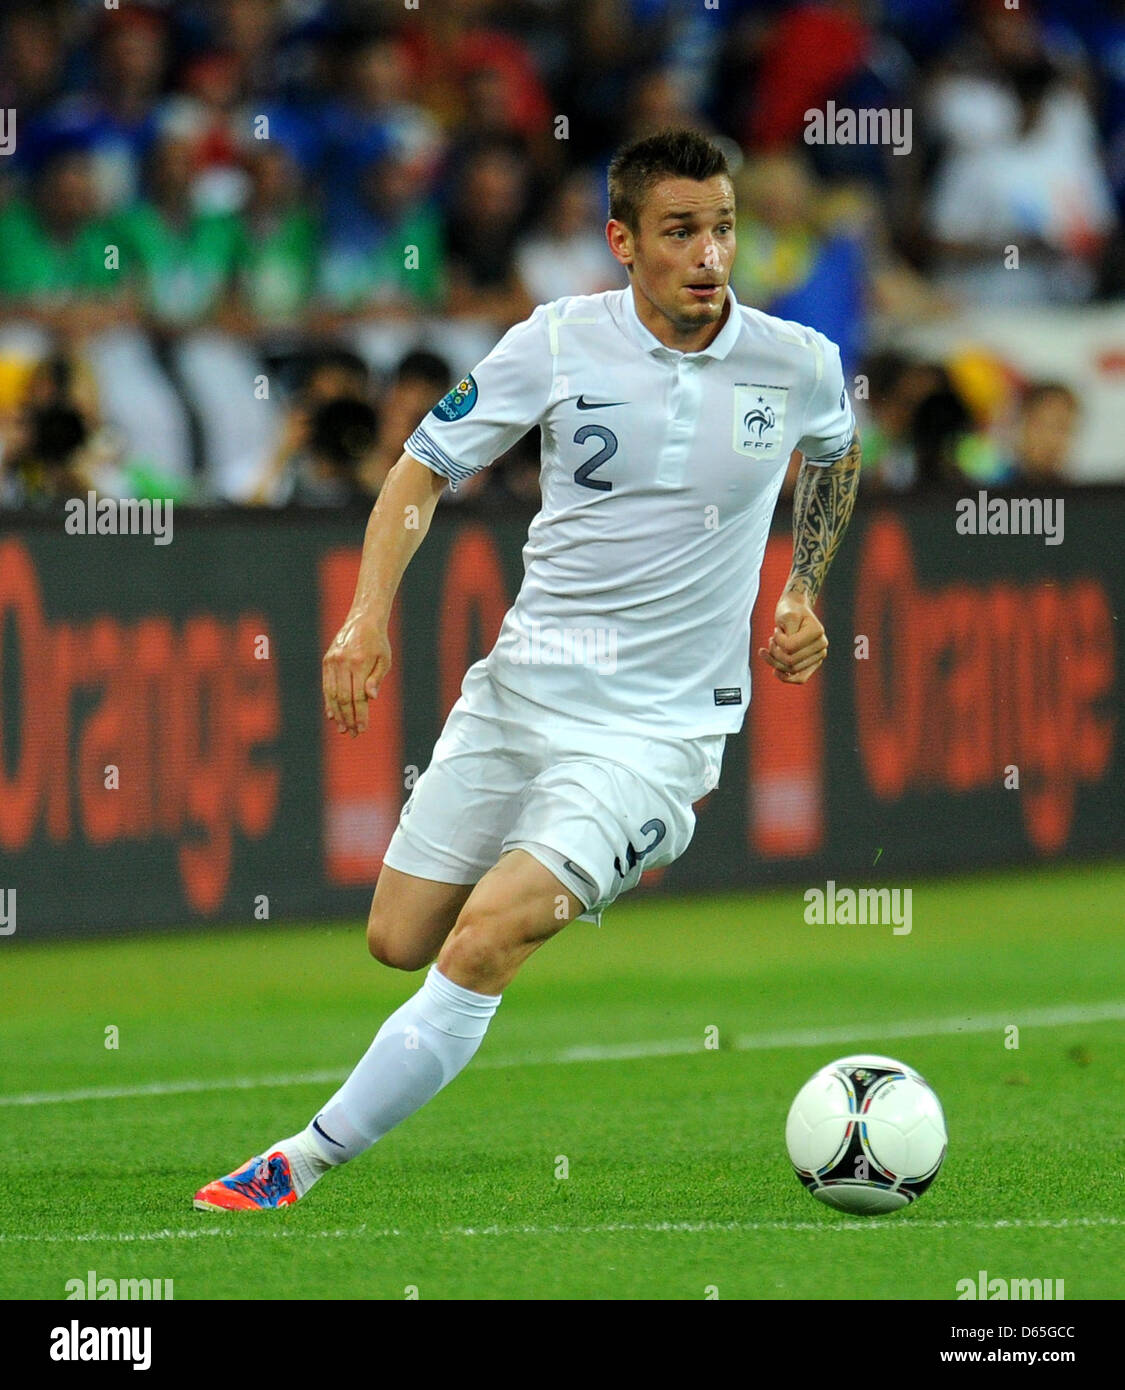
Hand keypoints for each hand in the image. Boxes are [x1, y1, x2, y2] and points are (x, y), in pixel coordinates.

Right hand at [322, 612, 391, 735]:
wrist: (362, 621)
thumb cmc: (378, 643)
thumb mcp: (384, 659)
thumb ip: (376, 678)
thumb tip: (371, 698)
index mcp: (359, 663)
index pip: (358, 696)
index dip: (360, 715)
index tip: (362, 729)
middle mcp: (343, 663)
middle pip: (343, 698)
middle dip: (348, 718)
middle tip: (352, 733)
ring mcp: (332, 662)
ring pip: (332, 694)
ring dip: (337, 713)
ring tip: (342, 728)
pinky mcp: (327, 661)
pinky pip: (326, 685)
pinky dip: (329, 701)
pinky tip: (332, 714)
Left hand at [757, 592, 827, 683]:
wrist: (795, 611)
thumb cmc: (789, 611)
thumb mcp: (786, 617)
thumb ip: (788, 634)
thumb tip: (788, 657)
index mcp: (817, 632)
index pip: (790, 647)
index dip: (777, 640)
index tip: (776, 630)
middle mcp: (821, 646)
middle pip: (790, 661)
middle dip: (774, 652)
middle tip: (771, 640)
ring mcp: (818, 656)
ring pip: (791, 671)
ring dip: (775, 661)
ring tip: (771, 648)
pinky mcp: (812, 664)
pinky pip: (800, 679)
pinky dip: (784, 676)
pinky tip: (774, 670)